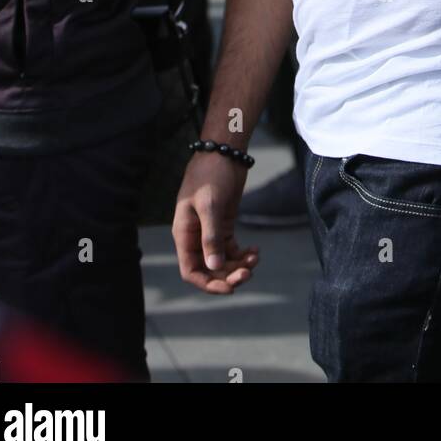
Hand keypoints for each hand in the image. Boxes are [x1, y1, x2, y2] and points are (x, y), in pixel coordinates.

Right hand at [172, 151, 259, 294]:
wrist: (223, 152)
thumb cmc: (211, 175)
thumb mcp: (210, 205)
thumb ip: (210, 237)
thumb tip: (213, 267)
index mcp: (184, 234)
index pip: (190, 271)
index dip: (208, 284)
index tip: (230, 288)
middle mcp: (195, 236)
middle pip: (209, 270)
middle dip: (228, 275)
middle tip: (248, 272)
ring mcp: (210, 231)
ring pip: (222, 261)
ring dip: (238, 265)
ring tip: (255, 258)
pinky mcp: (223, 225)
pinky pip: (231, 249)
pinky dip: (243, 254)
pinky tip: (256, 251)